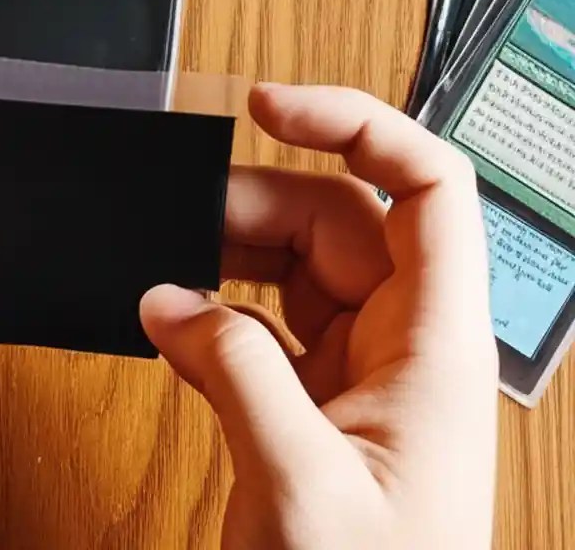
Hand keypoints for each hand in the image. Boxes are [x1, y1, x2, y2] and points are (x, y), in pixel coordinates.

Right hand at [141, 84, 497, 549]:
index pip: (425, 187)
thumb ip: (234, 374)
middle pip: (337, 218)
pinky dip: (211, 314)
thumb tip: (172, 299)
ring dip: (223, 255)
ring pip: (293, 267)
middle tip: (171, 211)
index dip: (358, 125)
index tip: (270, 107)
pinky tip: (171, 326)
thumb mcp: (300, 482)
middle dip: (252, 199)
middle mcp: (401, 344)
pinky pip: (261, 325)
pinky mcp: (311, 404)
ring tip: (159, 266)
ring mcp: (356, 373)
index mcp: (431, 345)